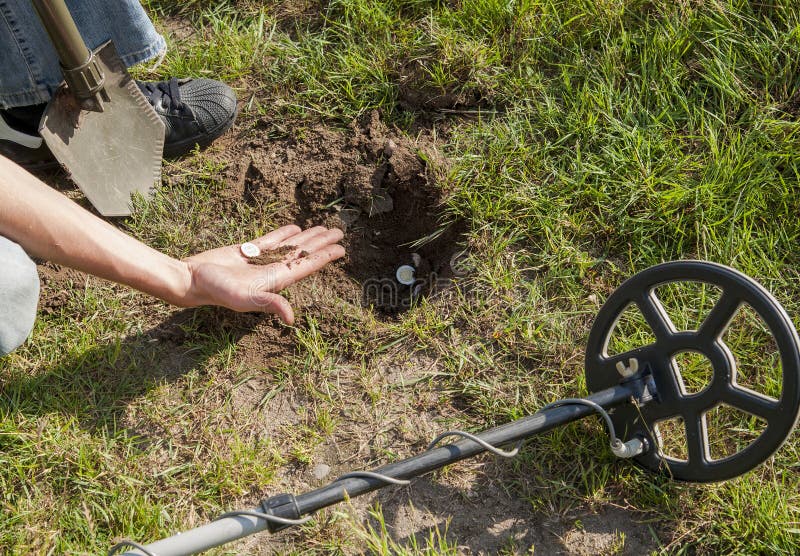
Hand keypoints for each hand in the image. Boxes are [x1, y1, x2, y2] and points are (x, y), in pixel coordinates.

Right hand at [179, 225, 344, 323]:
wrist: (192, 279)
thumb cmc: (217, 290)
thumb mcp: (244, 299)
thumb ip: (269, 304)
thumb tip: (292, 318)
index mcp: (276, 280)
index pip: (306, 266)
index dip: (324, 257)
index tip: (341, 249)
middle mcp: (272, 271)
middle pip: (303, 254)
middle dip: (322, 243)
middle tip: (339, 233)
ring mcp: (260, 261)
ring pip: (290, 246)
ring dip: (307, 238)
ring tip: (323, 228)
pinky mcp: (246, 252)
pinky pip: (271, 241)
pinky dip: (284, 234)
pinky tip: (295, 228)